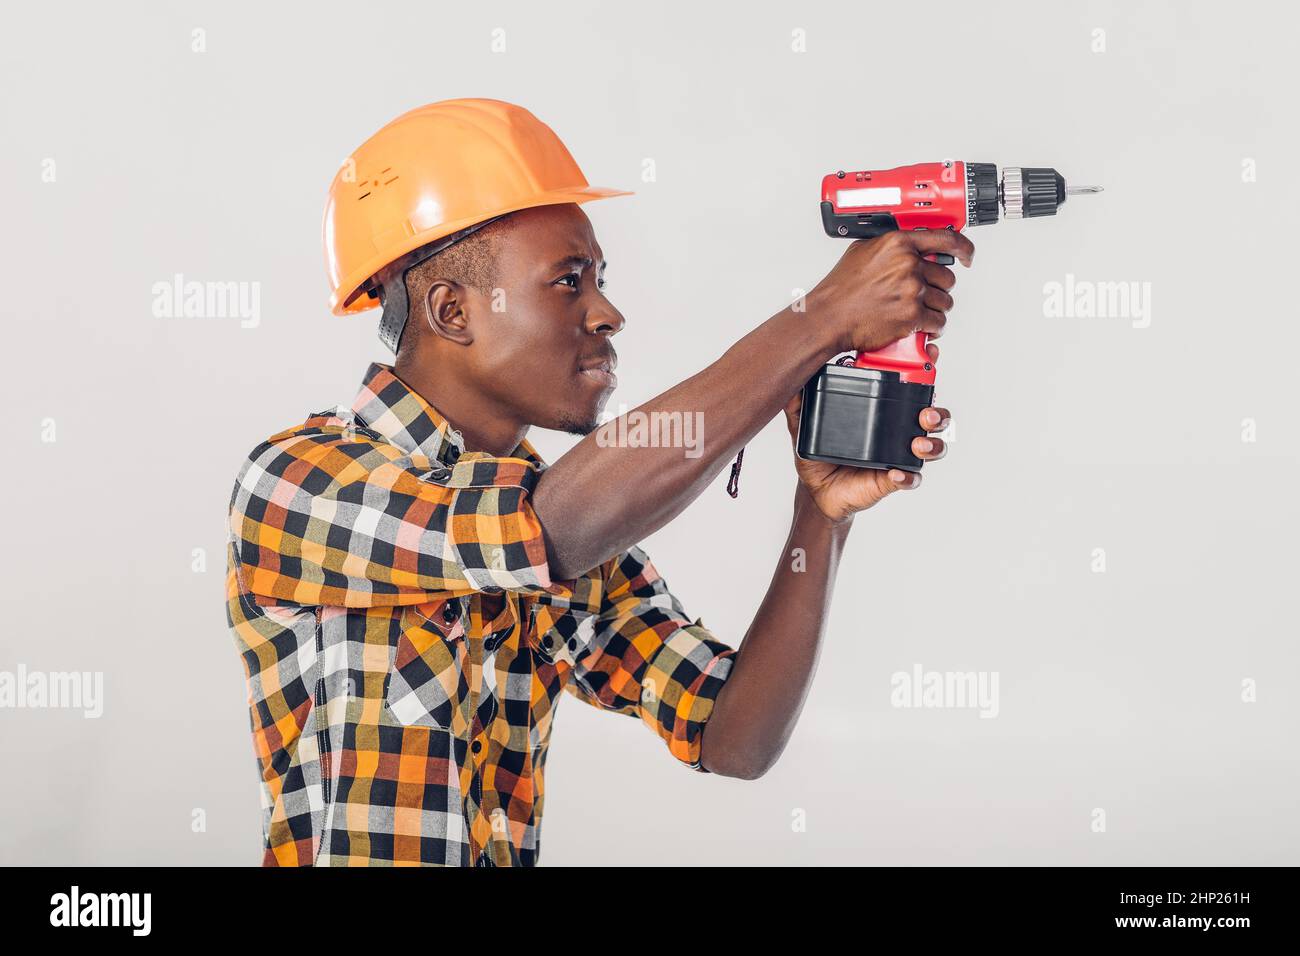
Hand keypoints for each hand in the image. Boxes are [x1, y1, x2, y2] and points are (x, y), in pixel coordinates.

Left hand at [782, 347, 951, 522]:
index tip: (931, 356)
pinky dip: (908, 477)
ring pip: (933, 446)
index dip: (926, 370)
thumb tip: (790, 383)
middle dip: (937, 412)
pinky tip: (897, 474)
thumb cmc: (819, 455)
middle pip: (933, 416)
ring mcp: (899, 455)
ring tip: (918, 444)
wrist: (817, 491)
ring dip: (933, 443)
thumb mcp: (805, 427)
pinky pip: (911, 478)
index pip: (911, 387)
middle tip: (926, 414)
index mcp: (883, 411)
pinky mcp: (894, 480)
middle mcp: (898, 430)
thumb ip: (798, 406)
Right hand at [805, 229, 973, 354]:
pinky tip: (919, 327)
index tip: (967, 255)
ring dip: (935, 309)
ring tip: (918, 313)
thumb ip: (890, 247)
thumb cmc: (841, 290)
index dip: (963, 247)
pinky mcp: (912, 315)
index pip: (946, 239)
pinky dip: (932, 328)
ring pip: (945, 301)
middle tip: (923, 296)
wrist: (829, 317)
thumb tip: (908, 248)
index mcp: (898, 244)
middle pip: (946, 277)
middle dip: (938, 288)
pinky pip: (938, 322)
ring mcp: (912, 290)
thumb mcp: (863, 251)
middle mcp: (908, 265)